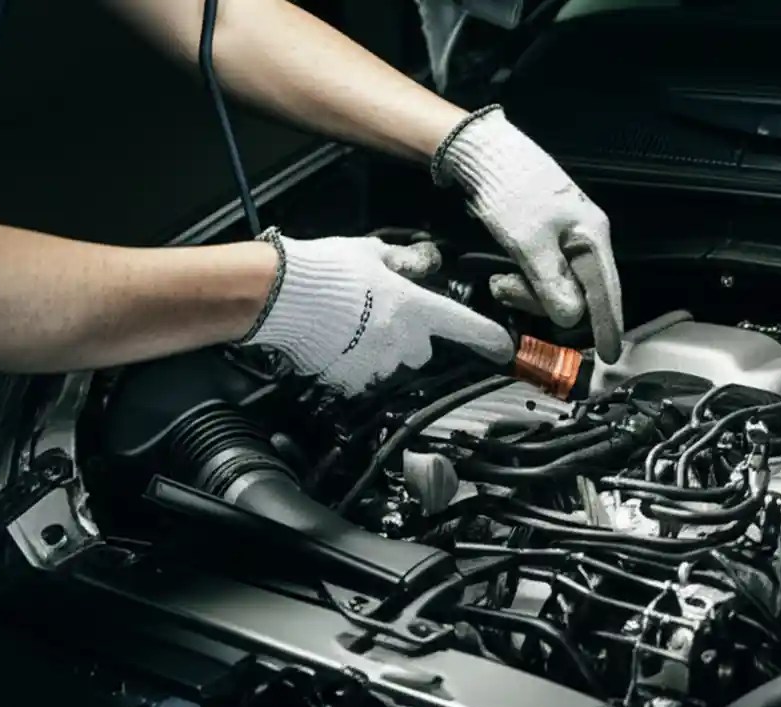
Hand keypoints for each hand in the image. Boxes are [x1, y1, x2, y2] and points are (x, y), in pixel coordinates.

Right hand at [241, 229, 513, 394]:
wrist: (275, 295)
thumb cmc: (324, 268)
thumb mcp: (370, 252)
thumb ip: (403, 261)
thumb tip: (424, 262)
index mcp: (414, 307)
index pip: (465, 325)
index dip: (490, 338)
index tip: (504, 348)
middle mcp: (401, 341)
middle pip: (423, 350)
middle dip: (411, 337)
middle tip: (384, 314)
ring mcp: (374, 364)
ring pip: (392, 364)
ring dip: (381, 351)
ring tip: (351, 326)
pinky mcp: (348, 380)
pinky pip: (361, 377)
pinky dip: (354, 364)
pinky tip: (335, 342)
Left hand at [434, 106, 624, 362]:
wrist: (484, 152)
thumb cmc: (511, 191)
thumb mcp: (528, 242)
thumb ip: (551, 283)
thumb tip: (569, 319)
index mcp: (591, 237)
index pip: (606, 292)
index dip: (608, 325)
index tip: (611, 354)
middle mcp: (585, 239)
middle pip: (579, 293)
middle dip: (544, 303)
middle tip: (508, 292)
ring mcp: (566, 238)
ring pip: (558, 286)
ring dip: (528, 293)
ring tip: (500, 283)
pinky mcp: (546, 238)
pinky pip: (544, 274)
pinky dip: (523, 281)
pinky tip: (502, 276)